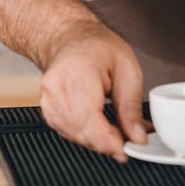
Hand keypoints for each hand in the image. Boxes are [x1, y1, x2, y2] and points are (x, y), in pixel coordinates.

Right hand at [39, 20, 149, 162]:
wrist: (69, 37)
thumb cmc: (97, 46)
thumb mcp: (127, 69)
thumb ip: (131, 107)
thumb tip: (137, 137)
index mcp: (76, 76)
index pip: (90, 122)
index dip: (112, 142)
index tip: (130, 148)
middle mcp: (56, 91)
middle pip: (83, 133)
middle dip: (109, 143)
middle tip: (130, 140)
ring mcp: (48, 102)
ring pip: (76, 137)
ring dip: (98, 140)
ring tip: (117, 131)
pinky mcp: (47, 112)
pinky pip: (68, 133)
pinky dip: (86, 135)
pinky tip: (99, 126)